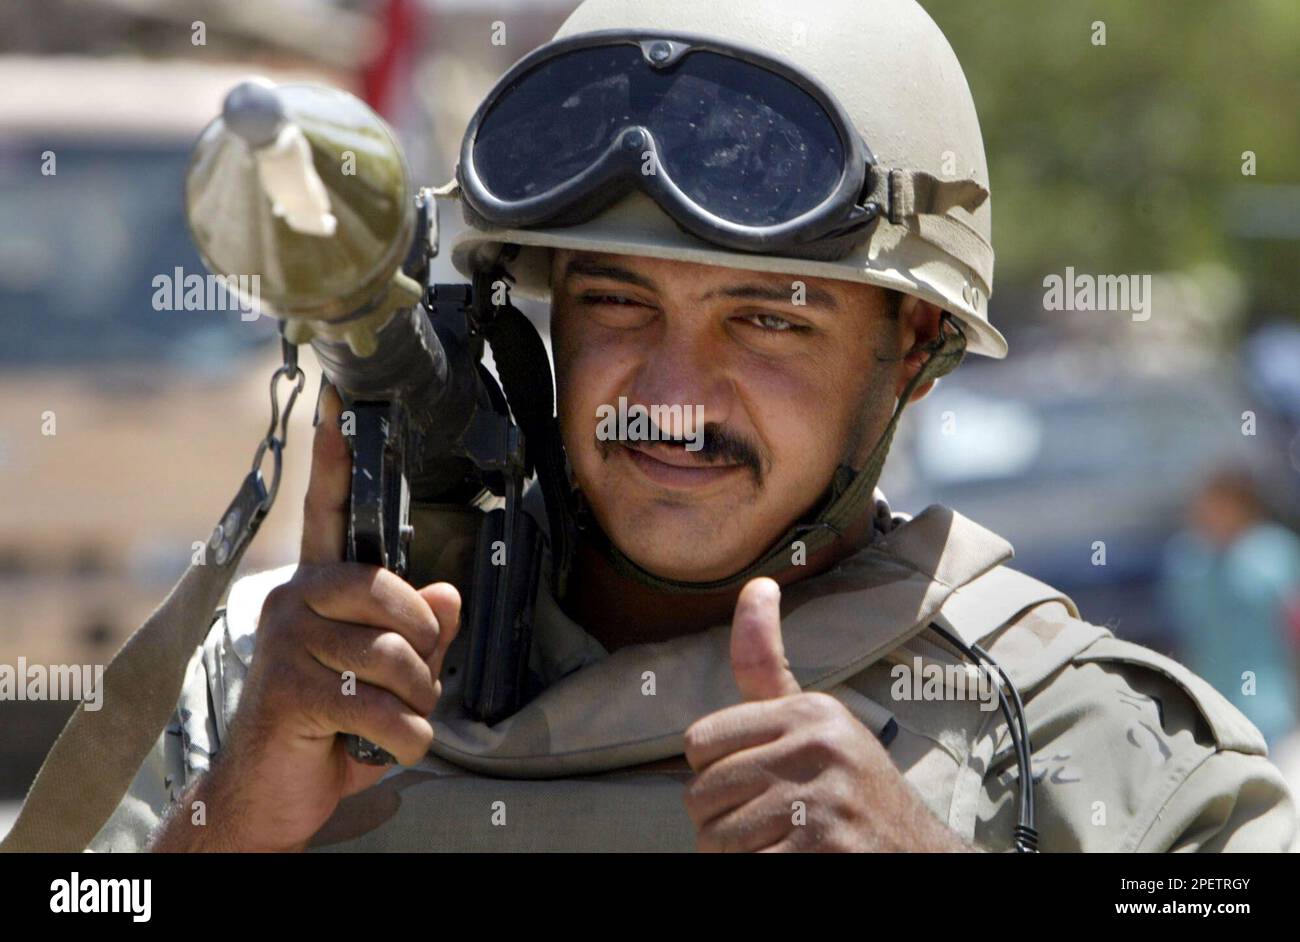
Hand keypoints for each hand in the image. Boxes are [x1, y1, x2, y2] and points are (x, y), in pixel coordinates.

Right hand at [153, 384, 460, 851]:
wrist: (271, 796)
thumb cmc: (335, 727)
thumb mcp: (391, 677)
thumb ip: (421, 633)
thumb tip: (448, 596)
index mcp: (318, 586)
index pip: (328, 511)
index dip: (335, 457)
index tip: (340, 396)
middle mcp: (294, 600)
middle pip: (386, 588)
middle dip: (423, 641)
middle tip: (420, 676)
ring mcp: (286, 645)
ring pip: (395, 655)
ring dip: (418, 700)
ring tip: (396, 719)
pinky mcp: (289, 692)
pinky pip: (382, 706)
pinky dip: (406, 738)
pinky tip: (387, 747)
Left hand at [682, 577, 970, 851]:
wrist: (919, 854)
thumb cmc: (851, 787)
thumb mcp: (815, 720)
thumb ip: (768, 664)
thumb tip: (756, 586)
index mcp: (808, 711)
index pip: (698, 742)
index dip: (716, 772)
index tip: (756, 781)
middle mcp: (817, 747)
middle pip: (700, 794)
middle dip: (722, 819)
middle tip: (769, 823)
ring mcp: (822, 802)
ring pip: (716, 837)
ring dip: (736, 854)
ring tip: (780, 844)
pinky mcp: (822, 850)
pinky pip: (744, 866)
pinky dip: (756, 871)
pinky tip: (791, 860)